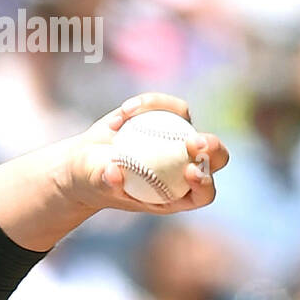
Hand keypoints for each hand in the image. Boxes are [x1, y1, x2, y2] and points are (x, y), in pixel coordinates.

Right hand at [63, 92, 228, 215]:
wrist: (85, 161)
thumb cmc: (90, 180)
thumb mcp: (94, 182)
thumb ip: (105, 179)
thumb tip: (114, 172)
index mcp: (174, 195)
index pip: (203, 193)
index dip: (204, 183)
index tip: (189, 171)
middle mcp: (183, 167)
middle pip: (214, 157)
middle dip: (212, 148)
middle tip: (192, 141)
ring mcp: (178, 142)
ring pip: (190, 123)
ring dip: (170, 112)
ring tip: (127, 115)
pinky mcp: (168, 118)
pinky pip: (168, 106)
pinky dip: (148, 104)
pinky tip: (123, 112)